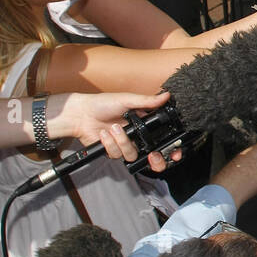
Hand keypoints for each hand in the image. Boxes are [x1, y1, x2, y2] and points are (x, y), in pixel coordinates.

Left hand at [49, 90, 182, 172]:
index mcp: (144, 123)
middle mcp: (137, 136)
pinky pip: (116, 154)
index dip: (170, 148)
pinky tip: (103, 133)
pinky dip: (109, 143)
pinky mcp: (113, 151)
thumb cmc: (103, 103)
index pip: (162, 138)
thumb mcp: (127, 100)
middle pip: (153, 156)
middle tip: (154, 156)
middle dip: (156, 160)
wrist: (81, 114)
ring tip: (113, 128)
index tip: (174, 152)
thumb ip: (147, 101)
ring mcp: (125, 145)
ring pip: (132, 154)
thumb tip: (166, 96)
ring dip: (123, 142)